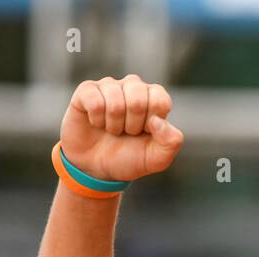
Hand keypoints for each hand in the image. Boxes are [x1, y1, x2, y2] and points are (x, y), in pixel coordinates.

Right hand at [59, 74, 183, 182]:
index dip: (151, 123)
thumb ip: (171, 141)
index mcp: (154, 98)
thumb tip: (157, 120)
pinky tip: (97, 123)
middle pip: (137, 100)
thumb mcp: (158, 158)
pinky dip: (97, 120)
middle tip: (127, 132)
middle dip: (132, 125)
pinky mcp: (87, 90)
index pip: (159, 100)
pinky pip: (94, 101)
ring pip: (115, 102)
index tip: (145, 132)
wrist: (97, 167)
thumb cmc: (130, 158)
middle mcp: (133, 87)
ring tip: (112, 130)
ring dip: (113, 125)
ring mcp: (110, 86)